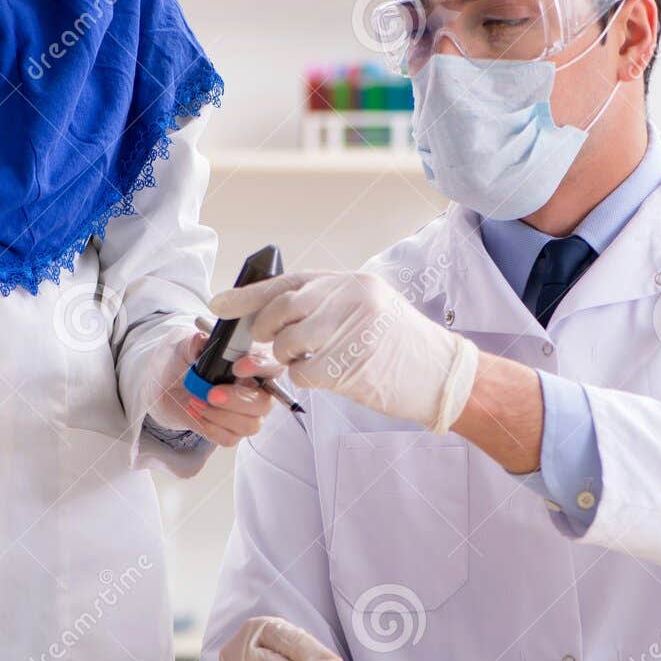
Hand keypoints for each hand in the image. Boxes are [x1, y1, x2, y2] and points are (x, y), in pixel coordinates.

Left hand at [148, 330, 284, 446]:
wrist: (171, 386)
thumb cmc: (188, 363)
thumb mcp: (188, 347)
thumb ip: (196, 343)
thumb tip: (202, 342)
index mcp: (255, 365)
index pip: (273, 365)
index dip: (261, 367)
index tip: (239, 367)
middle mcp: (258, 391)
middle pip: (264, 403)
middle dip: (237, 399)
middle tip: (212, 393)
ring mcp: (248, 415)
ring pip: (250, 424)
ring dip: (220, 415)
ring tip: (197, 401)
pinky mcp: (233, 432)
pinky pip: (230, 438)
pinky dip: (210, 427)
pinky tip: (197, 412)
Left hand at [209, 270, 477, 432]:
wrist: (443, 375)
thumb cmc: (400, 346)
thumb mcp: (367, 310)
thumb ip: (323, 308)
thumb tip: (268, 317)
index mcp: (351, 282)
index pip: (288, 282)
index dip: (247, 295)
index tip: (217, 305)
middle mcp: (351, 298)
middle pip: (282, 309)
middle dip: (262, 330)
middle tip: (261, 343)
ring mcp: (351, 330)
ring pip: (286, 342)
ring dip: (284, 358)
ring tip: (304, 360)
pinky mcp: (350, 364)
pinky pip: (304, 373)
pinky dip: (303, 378)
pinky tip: (322, 376)